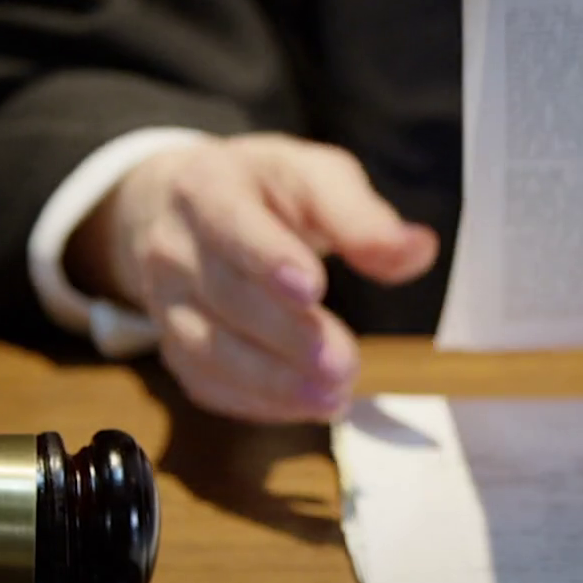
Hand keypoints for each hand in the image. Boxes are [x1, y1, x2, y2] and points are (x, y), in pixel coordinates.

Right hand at [66, 133, 438, 421]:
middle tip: (344, 363)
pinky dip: (257, 402)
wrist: (172, 207)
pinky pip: (207, 383)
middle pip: (226, 295)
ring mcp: (165, 303)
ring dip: (273, 381)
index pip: (231, 223)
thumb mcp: (313, 178)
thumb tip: (418, 249)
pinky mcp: (174, 347)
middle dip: (286, 335)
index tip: (314, 289)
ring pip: (209, 350)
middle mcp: (174, 248)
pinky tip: (306, 405)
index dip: (269, 258)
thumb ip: (361, 215)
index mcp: (208, 187)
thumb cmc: (261, 191)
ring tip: (333, 396)